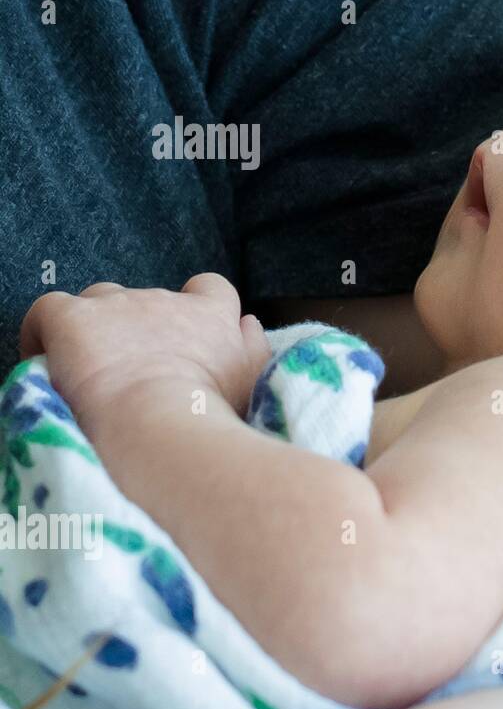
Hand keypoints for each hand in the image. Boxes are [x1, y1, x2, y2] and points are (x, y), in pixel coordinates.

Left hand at [18, 273, 272, 426]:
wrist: (164, 420)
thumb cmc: (211, 411)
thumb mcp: (252, 378)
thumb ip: (253, 344)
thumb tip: (248, 322)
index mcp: (210, 313)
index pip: (208, 288)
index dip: (194, 305)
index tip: (182, 334)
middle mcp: (164, 299)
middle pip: (146, 299)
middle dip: (137, 327)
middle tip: (133, 369)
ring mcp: (116, 305)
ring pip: (98, 302)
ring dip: (94, 329)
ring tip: (89, 369)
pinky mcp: (73, 318)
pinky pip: (47, 311)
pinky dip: (42, 333)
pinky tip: (45, 359)